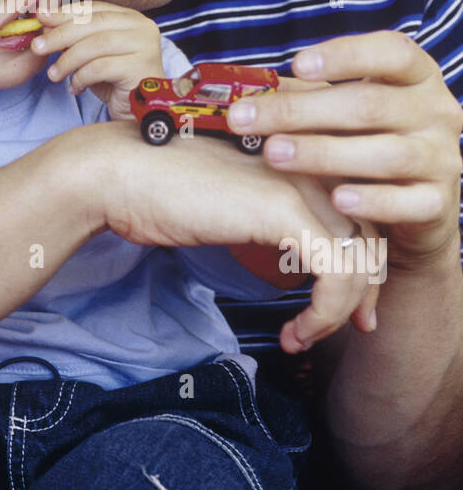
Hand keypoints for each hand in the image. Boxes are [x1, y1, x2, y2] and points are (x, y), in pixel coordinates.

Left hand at [32, 0, 162, 118]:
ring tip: (53, 74)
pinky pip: (102, 67)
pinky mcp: (141, 67)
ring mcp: (146, 46)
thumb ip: (73, 37)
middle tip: (37, 47)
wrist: (136, 113)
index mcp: (130, 18)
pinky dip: (81, 77)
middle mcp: (142, 27)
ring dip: (68, 59)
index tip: (40, 18)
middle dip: (60, 34)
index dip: (65, 12)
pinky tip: (75, 88)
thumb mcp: (90, 55)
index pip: (93, 9)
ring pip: (97, 44)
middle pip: (93, 23)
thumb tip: (44, 21)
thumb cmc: (113, 83)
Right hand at [89, 123, 383, 352]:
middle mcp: (308, 160)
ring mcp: (298, 182)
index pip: (360, 207)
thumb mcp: (231, 201)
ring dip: (340, 312)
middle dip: (367, 290)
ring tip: (304, 337)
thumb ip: (269, 213)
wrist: (118, 173)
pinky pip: (334, 273)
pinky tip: (294, 333)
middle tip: (356, 329)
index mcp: (297, 152)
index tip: (353, 303)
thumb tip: (296, 253)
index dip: (365, 258)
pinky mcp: (283, 210)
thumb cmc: (158, 187)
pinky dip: (324, 313)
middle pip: (371, 232)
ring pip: (359, 259)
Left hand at [225, 31, 462, 271]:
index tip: (294, 64)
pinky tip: (336, 200)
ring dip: (324, 153)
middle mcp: (437, 111)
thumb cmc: (370, 141)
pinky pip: (407, 201)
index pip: (391, 52)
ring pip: (386, 153)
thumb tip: (247, 93)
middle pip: (369, 105)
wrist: (416, 207)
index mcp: (417, 76)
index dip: (344, 55)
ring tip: (273, 154)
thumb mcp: (350, 110)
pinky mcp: (439, 202)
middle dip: (301, 111)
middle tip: (246, 119)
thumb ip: (314, 96)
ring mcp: (443, 157)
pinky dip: (372, 200)